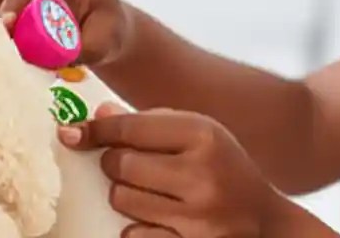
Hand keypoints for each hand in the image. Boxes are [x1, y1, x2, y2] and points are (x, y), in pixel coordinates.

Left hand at [60, 104, 285, 237]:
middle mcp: (202, 174)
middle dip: (113, 164)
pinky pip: (133, 235)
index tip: (74, 132)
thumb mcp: (201, 136)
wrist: (265, 223)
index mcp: (205, 135)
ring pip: (122, 200)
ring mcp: (196, 217)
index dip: (96, 129)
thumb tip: (99, 114)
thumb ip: (153, 124)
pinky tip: (157, 219)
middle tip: (124, 165)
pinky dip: (136, 227)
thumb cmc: (226, 171)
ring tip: (146, 191)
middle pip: (121, 165)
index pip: (131, 127)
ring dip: (123, 195)